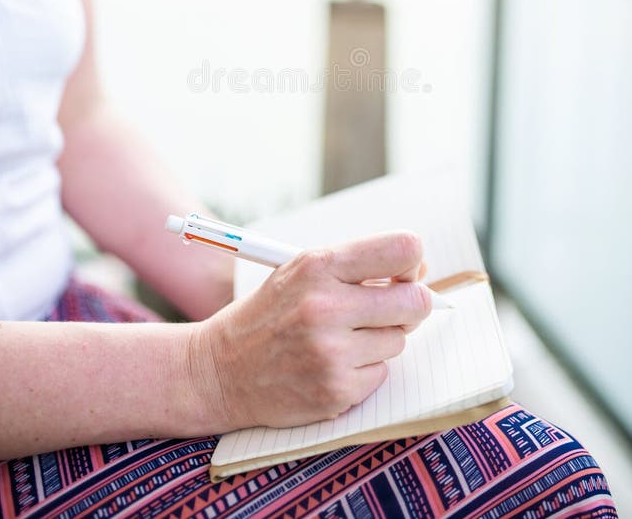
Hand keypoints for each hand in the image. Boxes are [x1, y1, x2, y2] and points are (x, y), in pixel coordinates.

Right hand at [187, 232, 431, 430]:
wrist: (220, 370)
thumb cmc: (269, 315)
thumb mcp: (300, 272)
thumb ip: (356, 266)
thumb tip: (419, 269)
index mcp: (318, 265)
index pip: (402, 250)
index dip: (412, 262)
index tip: (405, 272)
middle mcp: (325, 306)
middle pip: (415, 301)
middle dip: (411, 304)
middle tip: (392, 309)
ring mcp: (331, 351)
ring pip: (399, 340)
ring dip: (380, 339)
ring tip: (342, 338)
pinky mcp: (336, 390)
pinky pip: (381, 373)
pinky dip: (364, 370)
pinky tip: (332, 364)